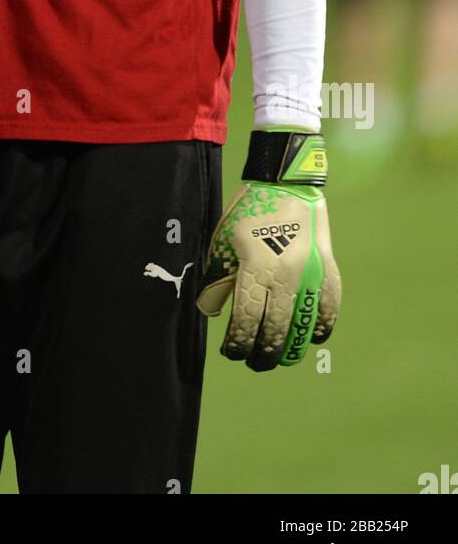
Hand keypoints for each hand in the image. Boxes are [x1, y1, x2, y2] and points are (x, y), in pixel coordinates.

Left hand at [196, 132, 340, 370]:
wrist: (286, 182)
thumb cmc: (248, 211)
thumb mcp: (223, 241)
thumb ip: (219, 278)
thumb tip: (215, 311)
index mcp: (255, 268)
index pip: (247, 320)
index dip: (238, 343)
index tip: (231, 352)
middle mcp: (286, 275)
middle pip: (276, 331)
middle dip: (263, 353)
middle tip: (254, 362)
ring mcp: (311, 273)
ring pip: (305, 325)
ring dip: (292, 347)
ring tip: (280, 357)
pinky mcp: (327, 266)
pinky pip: (329, 305)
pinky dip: (322, 325)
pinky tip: (313, 336)